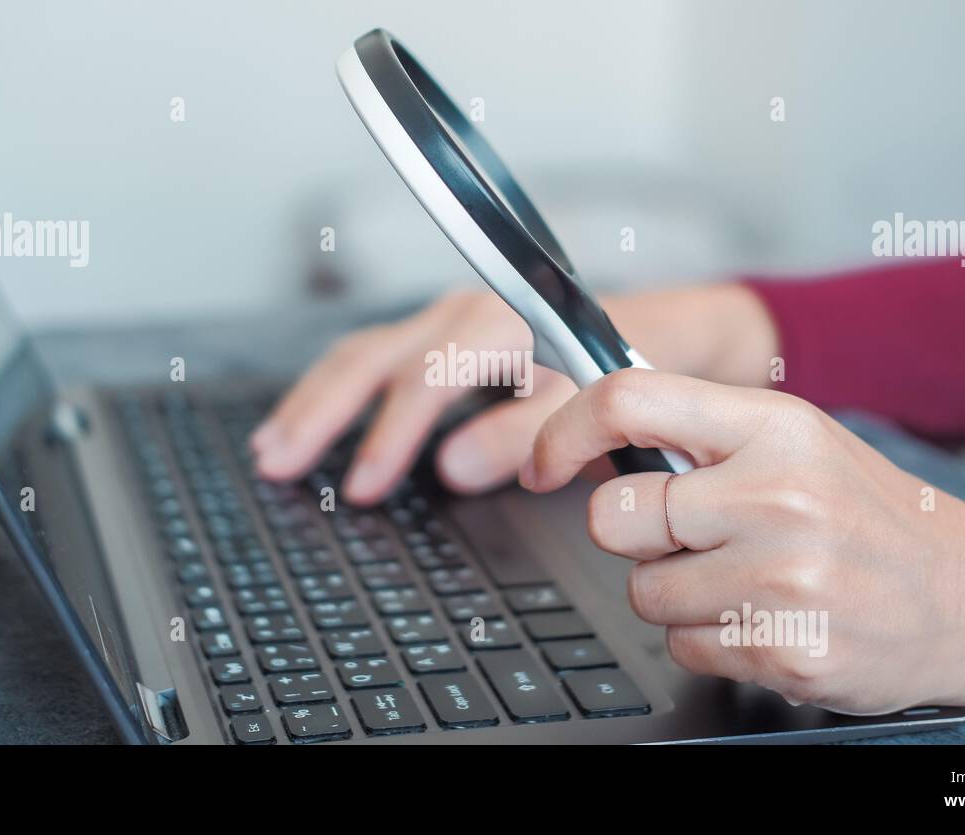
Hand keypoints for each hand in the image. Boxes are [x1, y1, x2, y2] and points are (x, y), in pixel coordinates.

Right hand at [252, 284, 777, 504]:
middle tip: (277, 463)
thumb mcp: (604, 398)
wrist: (689, 330)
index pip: (429, 376)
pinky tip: (322, 422)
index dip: (391, 433)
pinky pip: (382, 360)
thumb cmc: (650, 362)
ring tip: (275, 447)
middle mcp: (472, 314)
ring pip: (367, 353)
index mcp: (508, 321)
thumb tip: (455, 469)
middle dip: (321, 411)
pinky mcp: (454, 339)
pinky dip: (342, 392)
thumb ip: (533, 429)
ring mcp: (457, 323)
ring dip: (317, 400)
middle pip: (373, 356)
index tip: (365, 487)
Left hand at [518, 368, 964, 715]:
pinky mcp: (786, 651)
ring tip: (749, 578)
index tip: (546, 463)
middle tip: (692, 534)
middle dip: (636, 532)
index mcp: (774, 427)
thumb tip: (597, 435)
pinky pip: (684, 647)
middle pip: (614, 516)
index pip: (629, 401)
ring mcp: (783, 580)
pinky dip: (711, 639)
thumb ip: (704, 432)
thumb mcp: (798, 440)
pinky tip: (767, 617)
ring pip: (643, 592)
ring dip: (679, 592)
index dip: (565, 431)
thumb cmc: (872, 514)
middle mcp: (777, 497)